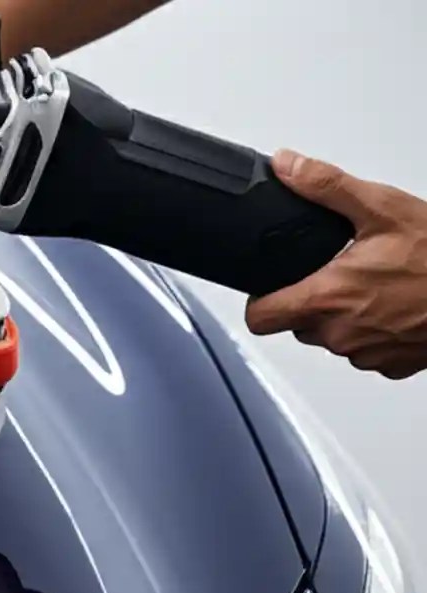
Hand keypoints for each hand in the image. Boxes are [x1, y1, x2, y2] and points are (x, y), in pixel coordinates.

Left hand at [245, 150, 426, 379]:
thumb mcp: (381, 208)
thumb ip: (325, 187)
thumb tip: (287, 166)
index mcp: (328, 298)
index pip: (259, 319)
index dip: (260, 302)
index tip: (270, 288)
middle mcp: (341, 334)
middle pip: (296, 325)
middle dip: (308, 300)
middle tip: (337, 273)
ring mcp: (367, 354)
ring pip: (332, 338)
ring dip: (342, 316)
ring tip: (372, 285)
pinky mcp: (393, 365)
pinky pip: (366, 351)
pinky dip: (373, 332)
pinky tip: (393, 306)